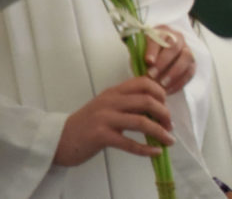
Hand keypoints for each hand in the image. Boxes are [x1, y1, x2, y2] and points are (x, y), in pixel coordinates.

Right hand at [54, 76, 172, 166]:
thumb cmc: (88, 123)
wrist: (59, 139)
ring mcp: (104, 118)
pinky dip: (146, 148)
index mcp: (114, 91)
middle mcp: (110, 101)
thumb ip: (127, 102)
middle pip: (147, 101)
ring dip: (160, 132)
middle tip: (169, 125)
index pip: (143, 82)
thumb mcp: (107, 105)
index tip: (166, 105)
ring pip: (141, 122)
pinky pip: (129, 143)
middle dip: (164, 113)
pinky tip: (156, 152)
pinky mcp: (100, 136)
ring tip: (169, 140)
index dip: (160, 92)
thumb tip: (158, 108)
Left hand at [145, 26, 194, 94]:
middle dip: (163, 62)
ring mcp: (187, 50)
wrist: (158, 60)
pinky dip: (179, 82)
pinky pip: (190, 72)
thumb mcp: (140, 52)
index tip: (148, 61)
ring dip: (173, 72)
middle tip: (152, 75)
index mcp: (163, 32)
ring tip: (162, 84)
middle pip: (174, 47)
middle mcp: (178, 38)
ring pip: (186, 58)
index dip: (154, 49)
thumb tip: (145, 64)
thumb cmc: (147, 56)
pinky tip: (168, 90)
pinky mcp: (192, 64)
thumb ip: (140, 56)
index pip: (159, 37)